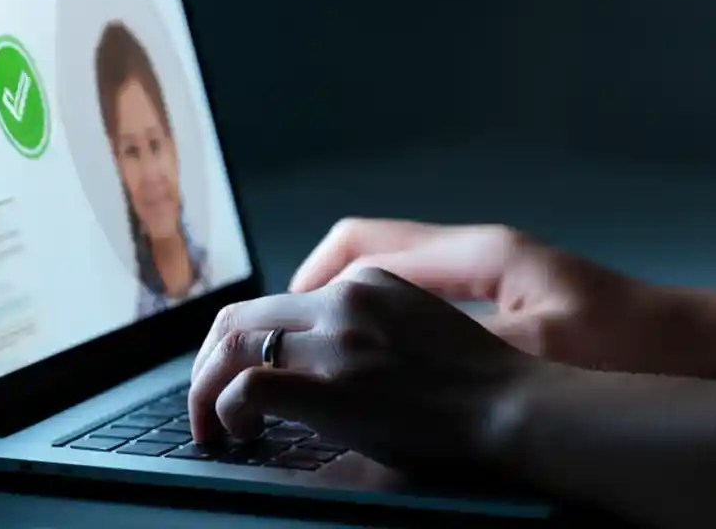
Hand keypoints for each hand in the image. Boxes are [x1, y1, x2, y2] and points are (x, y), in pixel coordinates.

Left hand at [187, 266, 538, 471]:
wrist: (512, 407)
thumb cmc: (478, 385)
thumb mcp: (420, 329)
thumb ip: (372, 330)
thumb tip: (323, 363)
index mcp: (367, 284)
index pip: (278, 303)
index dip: (243, 341)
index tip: (236, 374)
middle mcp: (345, 301)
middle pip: (239, 316)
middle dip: (206, 363)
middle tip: (203, 403)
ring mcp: (336, 342)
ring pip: (232, 346)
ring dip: (206, 389)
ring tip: (209, 426)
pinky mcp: (331, 387)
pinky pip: (249, 387)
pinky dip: (227, 409)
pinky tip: (240, 431)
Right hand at [288, 218, 715, 375]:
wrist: (696, 347)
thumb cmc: (629, 345)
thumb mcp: (540, 350)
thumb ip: (459, 349)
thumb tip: (380, 357)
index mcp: (477, 252)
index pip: (364, 245)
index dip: (311, 280)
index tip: (279, 322)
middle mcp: (476, 251)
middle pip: (369, 250)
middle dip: (317, 285)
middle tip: (283, 337)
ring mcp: (490, 272)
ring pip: (393, 272)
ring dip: (348, 302)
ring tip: (316, 351)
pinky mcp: (505, 297)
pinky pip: (422, 297)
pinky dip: (385, 319)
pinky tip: (380, 361)